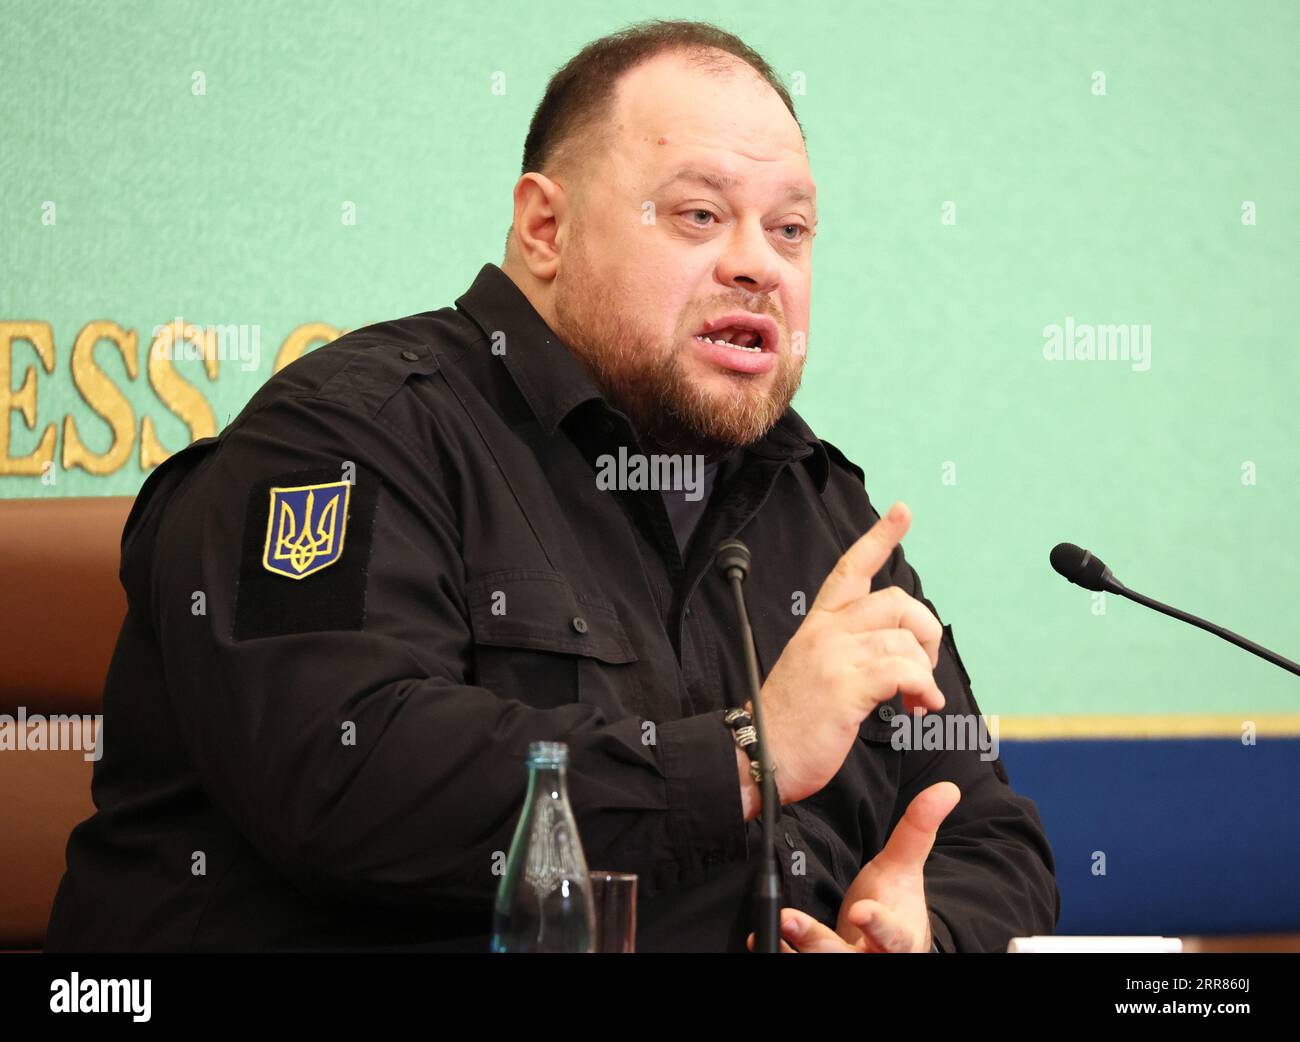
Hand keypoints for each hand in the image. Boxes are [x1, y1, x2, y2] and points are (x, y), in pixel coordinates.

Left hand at [744, 782, 961, 952]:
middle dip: (817, 941)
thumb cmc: (894, 903)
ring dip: (794, 948)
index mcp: (898, 937)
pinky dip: (777, 950)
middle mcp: (872, 958)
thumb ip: (918, 830)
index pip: (893, 935)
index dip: (878, 925)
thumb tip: (947, 788)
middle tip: (791, 919)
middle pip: (845, 956)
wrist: (886, 943)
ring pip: (820, 962)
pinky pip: (796, 963)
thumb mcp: (903, 868)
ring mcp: (845, 962)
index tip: (862, 910)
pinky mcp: (818, 963)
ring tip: (775, 924)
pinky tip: (760, 937)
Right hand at [758, 502, 945, 807]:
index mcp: (817, 624)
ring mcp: (835, 658)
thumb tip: (896, 650)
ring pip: (904, 641)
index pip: (850, 569)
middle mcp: (826, 632)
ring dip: (925, 673)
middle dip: (925, 633)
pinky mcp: (846, 687)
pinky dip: (923, 689)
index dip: (880, 537)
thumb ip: (846, 647)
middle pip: (896, 603)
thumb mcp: (813, 668)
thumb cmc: (790, 721)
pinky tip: (921, 707)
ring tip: (919, 700)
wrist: (757, 754)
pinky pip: (904, 672)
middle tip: (924, 667)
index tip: (902, 511)